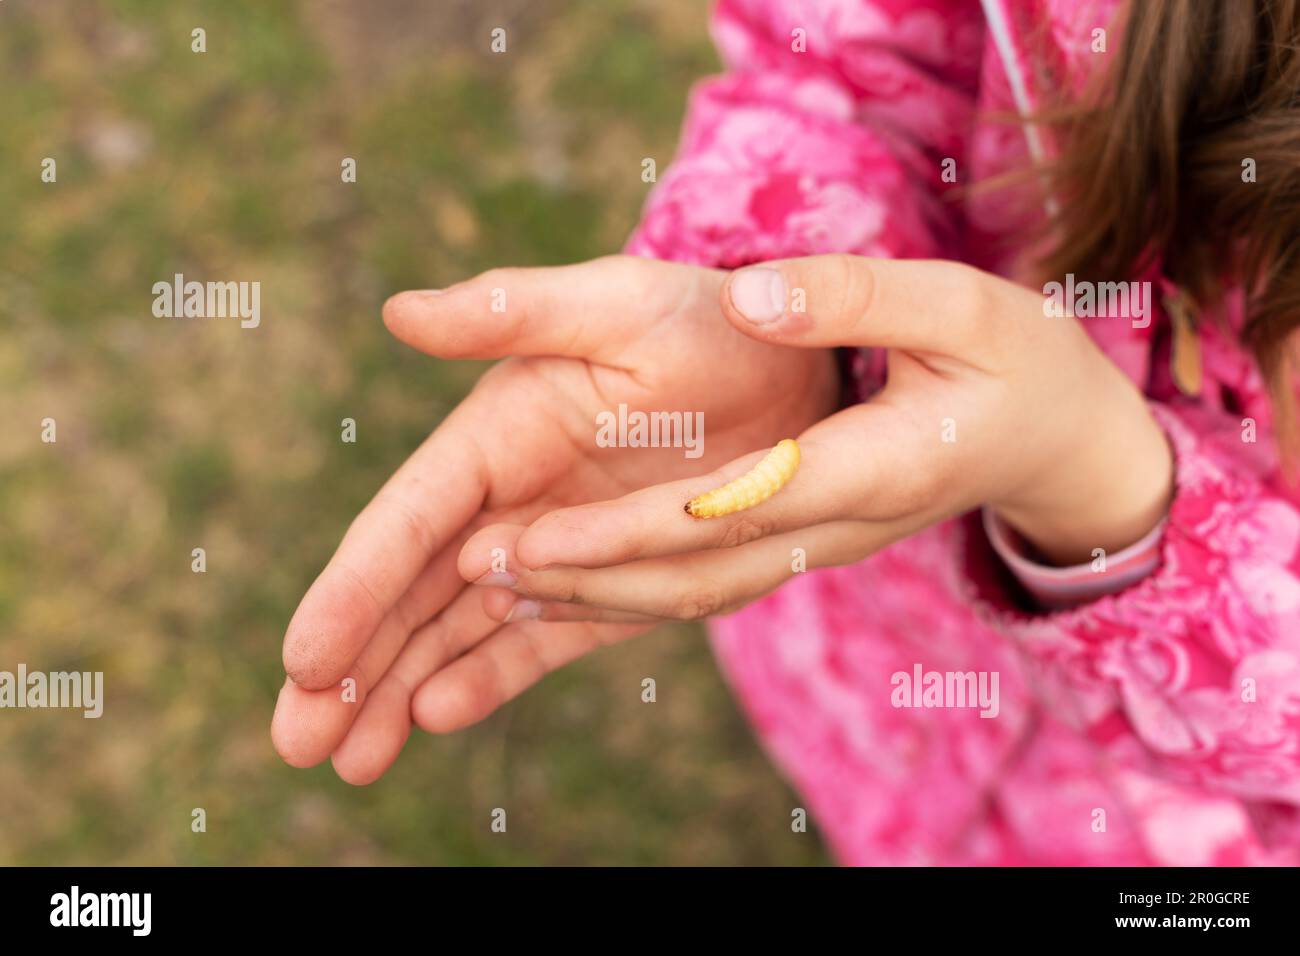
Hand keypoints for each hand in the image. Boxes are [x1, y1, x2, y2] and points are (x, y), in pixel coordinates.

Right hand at [271, 255, 838, 782]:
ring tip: (352, 761)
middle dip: (352, 666)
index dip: (353, 590)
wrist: (794, 372)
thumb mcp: (618, 305)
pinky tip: (438, 716)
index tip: (304, 660)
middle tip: (294, 745)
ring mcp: (552, 549)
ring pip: (459, 629)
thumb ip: (513, 313)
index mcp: (495, 436)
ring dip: (400, 690)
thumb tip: (399, 312)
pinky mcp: (604, 587)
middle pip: (412, 592)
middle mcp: (507, 500)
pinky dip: (488, 677)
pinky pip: (538, 641)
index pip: (407, 524)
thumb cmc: (708, 324)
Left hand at [467, 255, 1173, 623]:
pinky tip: (561, 590)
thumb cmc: (1017, 362)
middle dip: (582, 580)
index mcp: (875, 469)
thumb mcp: (961, 304)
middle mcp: (836, 528)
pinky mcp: (800, 544)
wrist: (1061, 444)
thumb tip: (748, 296)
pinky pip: (708, 583)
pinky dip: (632, 594)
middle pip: (693, 573)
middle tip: (474, 573)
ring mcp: (817, 547)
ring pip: (693, 591)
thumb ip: (854, 297)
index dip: (626, 533)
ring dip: (593, 598)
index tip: (532, 539)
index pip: (730, 512)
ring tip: (491, 590)